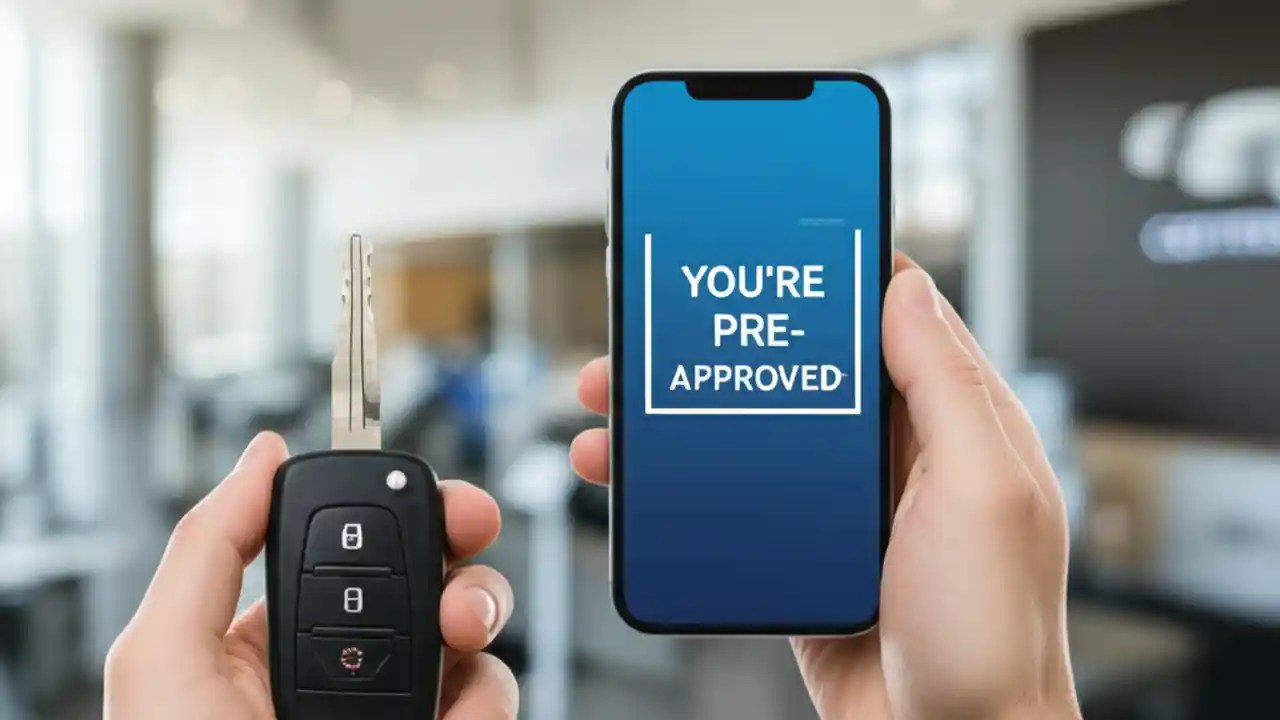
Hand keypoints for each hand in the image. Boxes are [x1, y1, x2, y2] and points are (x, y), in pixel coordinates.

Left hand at [105, 432, 517, 719]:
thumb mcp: (163, 659)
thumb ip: (213, 545)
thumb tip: (264, 453)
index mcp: (274, 639)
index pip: (354, 551)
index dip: (405, 512)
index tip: (440, 499)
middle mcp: (346, 673)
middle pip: (431, 582)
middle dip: (460, 561)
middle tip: (467, 557)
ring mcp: (398, 716)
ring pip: (474, 642)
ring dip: (478, 629)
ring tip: (450, 649)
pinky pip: (491, 703)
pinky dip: (484, 704)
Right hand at [569, 253, 1080, 719]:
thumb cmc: (988, 635)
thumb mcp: (981, 492)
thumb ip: (945, 385)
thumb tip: (906, 287)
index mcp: (953, 422)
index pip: (890, 314)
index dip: (829, 271)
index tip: (765, 237)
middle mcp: (898, 453)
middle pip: (799, 366)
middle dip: (724, 337)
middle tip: (653, 319)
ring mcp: (846, 504)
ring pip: (754, 427)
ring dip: (681, 407)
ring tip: (613, 400)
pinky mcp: (801, 551)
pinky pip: (735, 495)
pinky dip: (681, 477)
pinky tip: (637, 475)